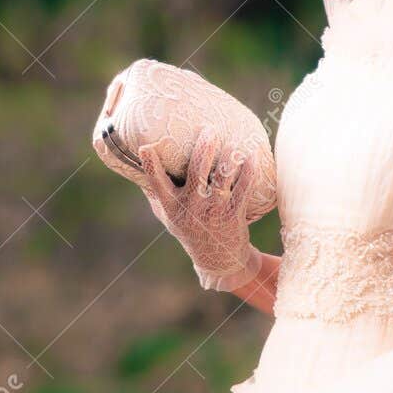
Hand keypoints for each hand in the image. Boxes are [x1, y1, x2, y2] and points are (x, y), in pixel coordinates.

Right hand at [133, 125, 262, 291]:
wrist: (218, 261)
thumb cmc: (189, 231)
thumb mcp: (167, 216)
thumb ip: (155, 193)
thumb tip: (139, 163)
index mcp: (171, 206)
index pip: (157, 183)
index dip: (151, 165)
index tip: (147, 148)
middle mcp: (191, 207)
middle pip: (197, 173)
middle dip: (204, 150)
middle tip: (209, 131)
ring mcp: (213, 211)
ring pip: (223, 179)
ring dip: (229, 159)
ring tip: (234, 143)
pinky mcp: (233, 215)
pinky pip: (243, 190)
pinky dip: (249, 173)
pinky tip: (252, 158)